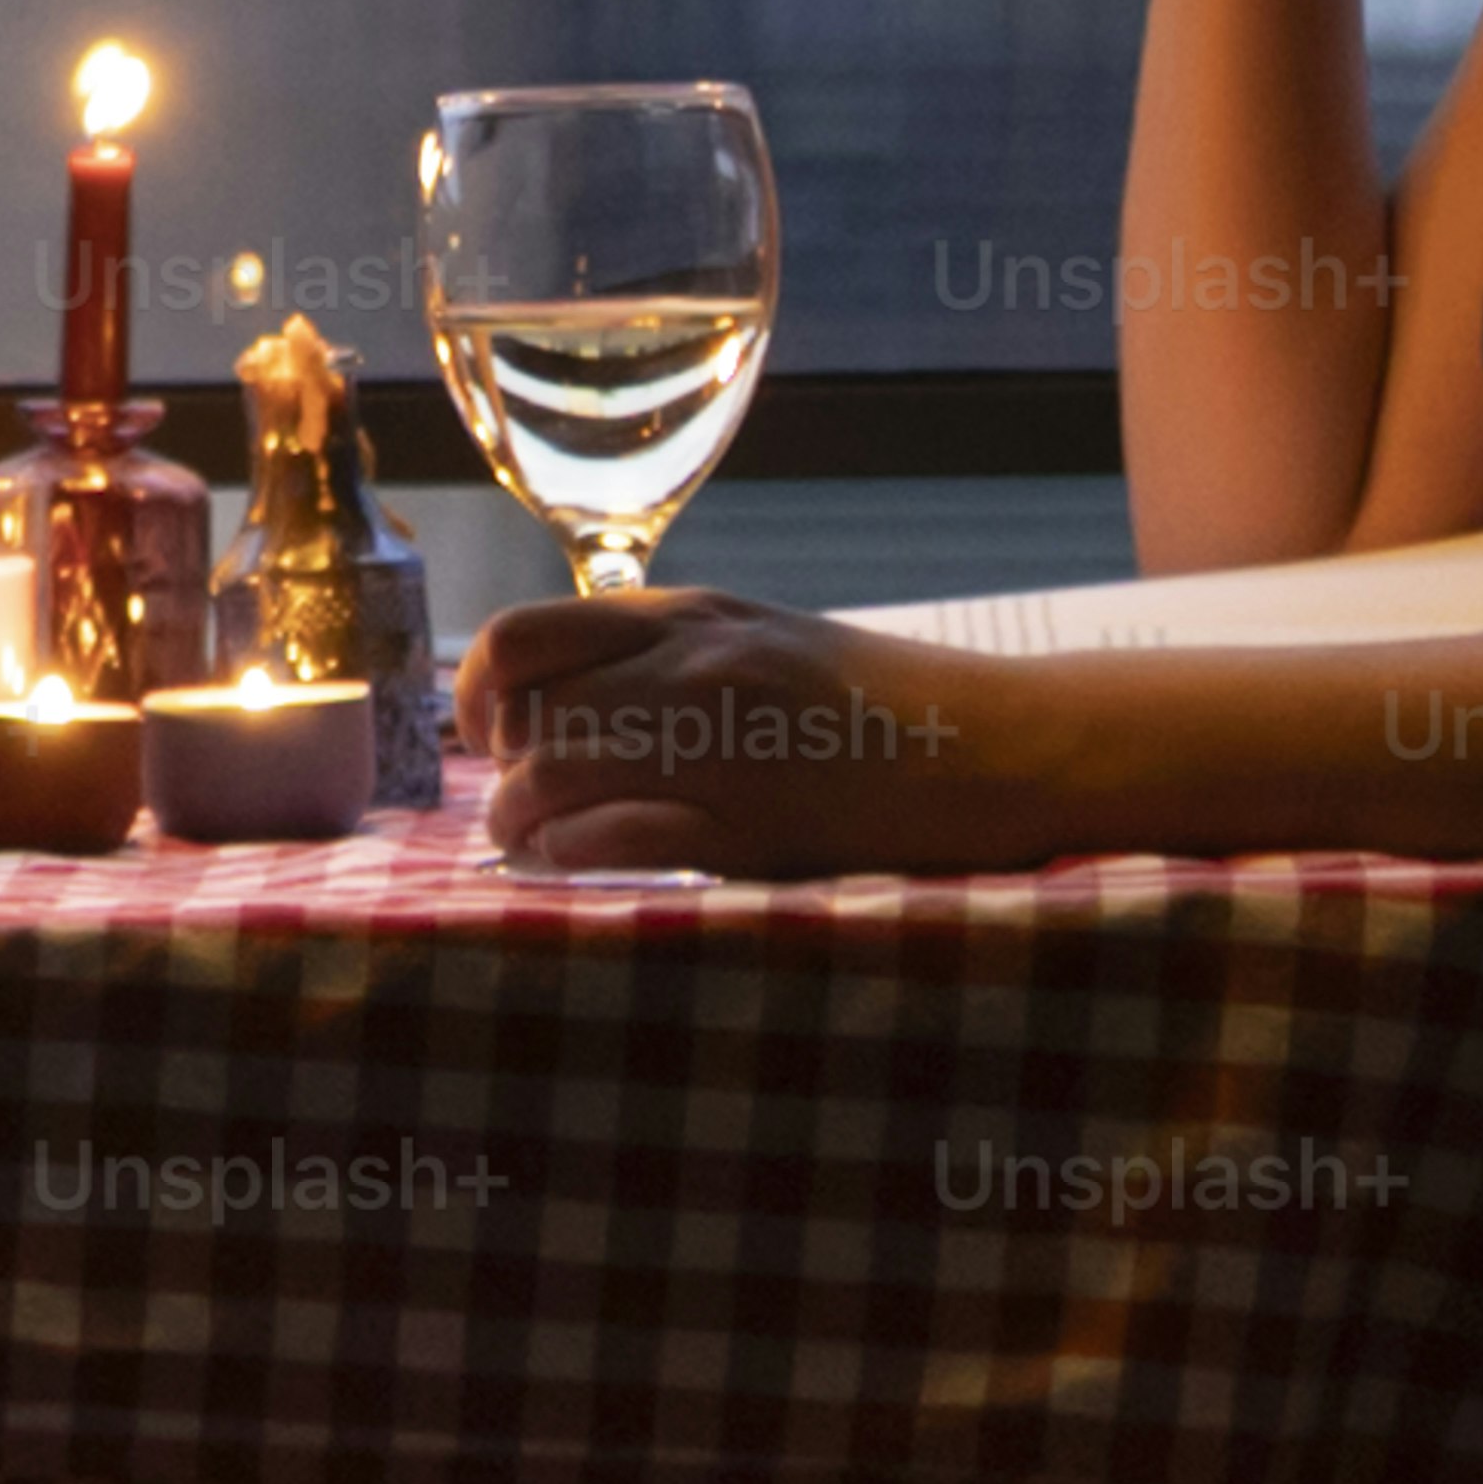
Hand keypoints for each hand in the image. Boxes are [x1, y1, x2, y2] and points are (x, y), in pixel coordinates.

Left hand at [457, 591, 1029, 875]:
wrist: (1006, 744)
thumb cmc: (887, 707)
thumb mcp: (768, 647)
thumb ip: (670, 662)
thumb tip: (559, 709)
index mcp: (695, 616)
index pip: (523, 638)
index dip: (476, 694)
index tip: (488, 735)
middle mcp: (696, 667)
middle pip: (530, 718)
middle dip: (504, 776)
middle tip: (523, 810)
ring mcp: (723, 744)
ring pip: (552, 777)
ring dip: (527, 827)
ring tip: (543, 850)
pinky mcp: (751, 825)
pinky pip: (611, 839)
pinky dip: (577, 859)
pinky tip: (590, 867)